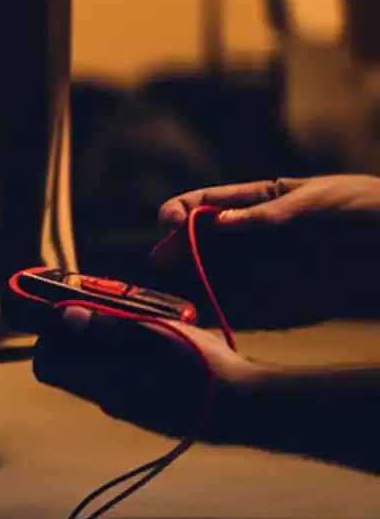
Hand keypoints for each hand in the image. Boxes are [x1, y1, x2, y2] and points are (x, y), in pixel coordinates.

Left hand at [34, 307, 379, 470]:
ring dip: (108, 343)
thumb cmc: (199, 368)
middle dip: (79, 334)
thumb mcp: (153, 336)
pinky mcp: (155, 410)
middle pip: (72, 366)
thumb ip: (107, 327)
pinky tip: (159, 341)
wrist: (250, 408)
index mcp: (103, 385)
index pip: (47, 366)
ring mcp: (134, 409)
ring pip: (101, 371)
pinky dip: (131, 358)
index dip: (48, 338)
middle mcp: (111, 401)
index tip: (66, 312)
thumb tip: (64, 314)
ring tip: (136, 319)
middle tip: (104, 306)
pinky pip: (127, 380)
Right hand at [151, 176, 379, 321]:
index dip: (179, 213)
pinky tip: (205, 317)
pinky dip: (221, 314)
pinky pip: (244, 309)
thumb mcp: (319, 201)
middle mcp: (255, 237)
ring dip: (191, 286)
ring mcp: (268, 271)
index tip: (170, 226)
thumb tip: (217, 222)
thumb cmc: (370, 208)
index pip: (203, 204)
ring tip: (174, 295)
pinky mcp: (285, 302)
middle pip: (200, 245)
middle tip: (160, 267)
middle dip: (176, 254)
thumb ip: (269, 215)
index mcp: (260, 201)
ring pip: (215, 278)